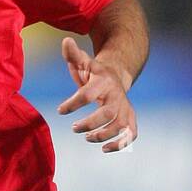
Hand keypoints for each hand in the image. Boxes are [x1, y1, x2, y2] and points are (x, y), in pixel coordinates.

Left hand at [57, 36, 136, 152]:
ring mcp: (125, 107)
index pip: (87, 94)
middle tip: (74, 128)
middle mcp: (117, 95)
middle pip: (107, 112)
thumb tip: (66, 41)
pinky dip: (120, 144)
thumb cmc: (94, 73)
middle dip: (90, 123)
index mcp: (103, 82)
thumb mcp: (83, 62)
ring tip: (87, 138)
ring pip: (120, 125)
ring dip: (103, 135)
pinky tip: (105, 150)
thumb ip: (73, 54)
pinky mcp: (130, 118)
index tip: (60, 111)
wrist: (116, 76)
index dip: (73, 103)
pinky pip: (130, 134)